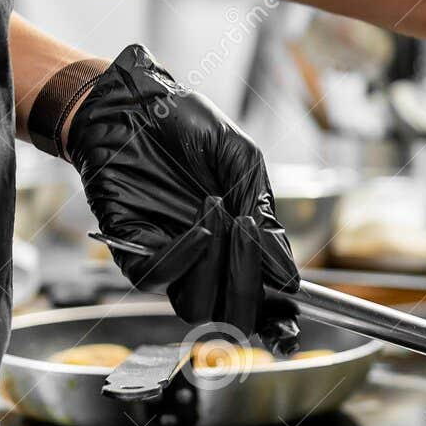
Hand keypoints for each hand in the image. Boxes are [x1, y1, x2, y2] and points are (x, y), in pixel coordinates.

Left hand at [64, 45, 300, 350]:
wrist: (135, 102)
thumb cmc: (187, 127)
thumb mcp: (242, 160)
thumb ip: (262, 211)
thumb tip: (286, 273)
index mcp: (238, 246)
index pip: (260, 302)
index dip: (278, 323)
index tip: (292, 324)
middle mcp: (206, 263)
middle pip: (230, 317)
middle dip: (248, 289)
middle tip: (253, 237)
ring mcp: (170, 260)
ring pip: (196, 307)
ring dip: (217, 268)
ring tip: (221, 214)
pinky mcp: (133, 250)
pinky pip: (159, 278)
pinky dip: (185, 259)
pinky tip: (200, 228)